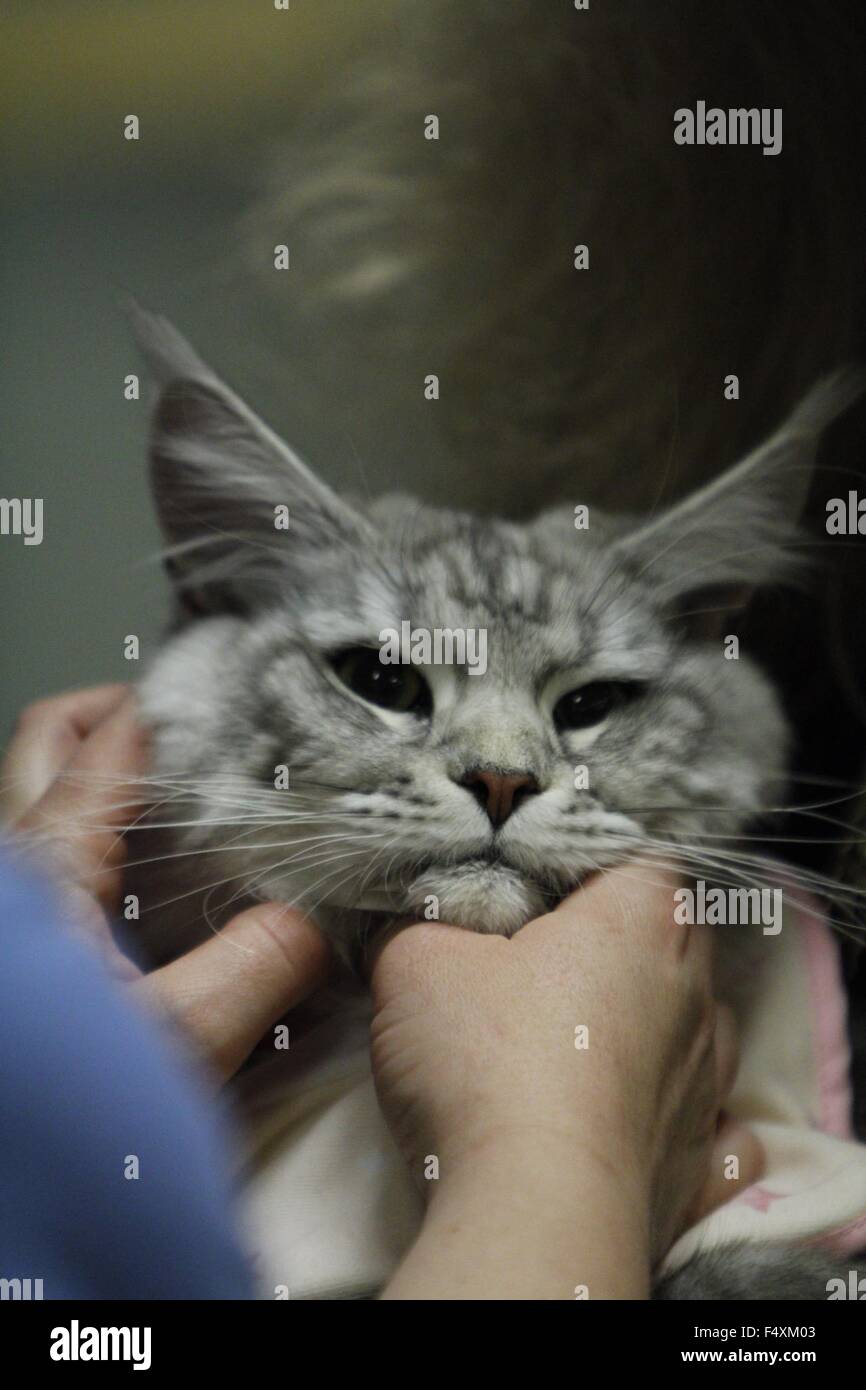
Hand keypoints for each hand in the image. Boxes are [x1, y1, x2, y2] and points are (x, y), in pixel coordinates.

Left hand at [3, 687, 330, 1081]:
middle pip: (44, 742)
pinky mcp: (20, 938)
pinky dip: (94, 829)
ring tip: (180, 790)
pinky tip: (152, 872)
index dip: (169, 709)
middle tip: (188, 721)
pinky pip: (44, 847)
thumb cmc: (55, 1108)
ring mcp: (8, 899)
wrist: (3, 1187)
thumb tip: (319, 917)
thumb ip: (260, 965)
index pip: (106, 744)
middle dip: (113, 714)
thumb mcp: (179, 1040)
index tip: (230, 697)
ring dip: (97, 771)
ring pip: (35, 793)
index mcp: (43, 865)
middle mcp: (10, 863)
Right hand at [371, 866, 762, 1296]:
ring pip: (703, 1025)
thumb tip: (414, 921)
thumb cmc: (486, 1063)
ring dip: (660, 1023)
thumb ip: (421, 923)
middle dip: (621, 936)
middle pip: (676, 933)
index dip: (591, 857)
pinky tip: (648, 1119)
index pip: (642, 854)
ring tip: (591, 1038)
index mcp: (640, 920)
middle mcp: (693, 992)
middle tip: (547, 953)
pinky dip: (691, 1119)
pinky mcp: (702, 1164)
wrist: (532, 1209)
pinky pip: (717, 1127)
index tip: (538, 878)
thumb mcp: (415, 962)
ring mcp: (707, 1082)